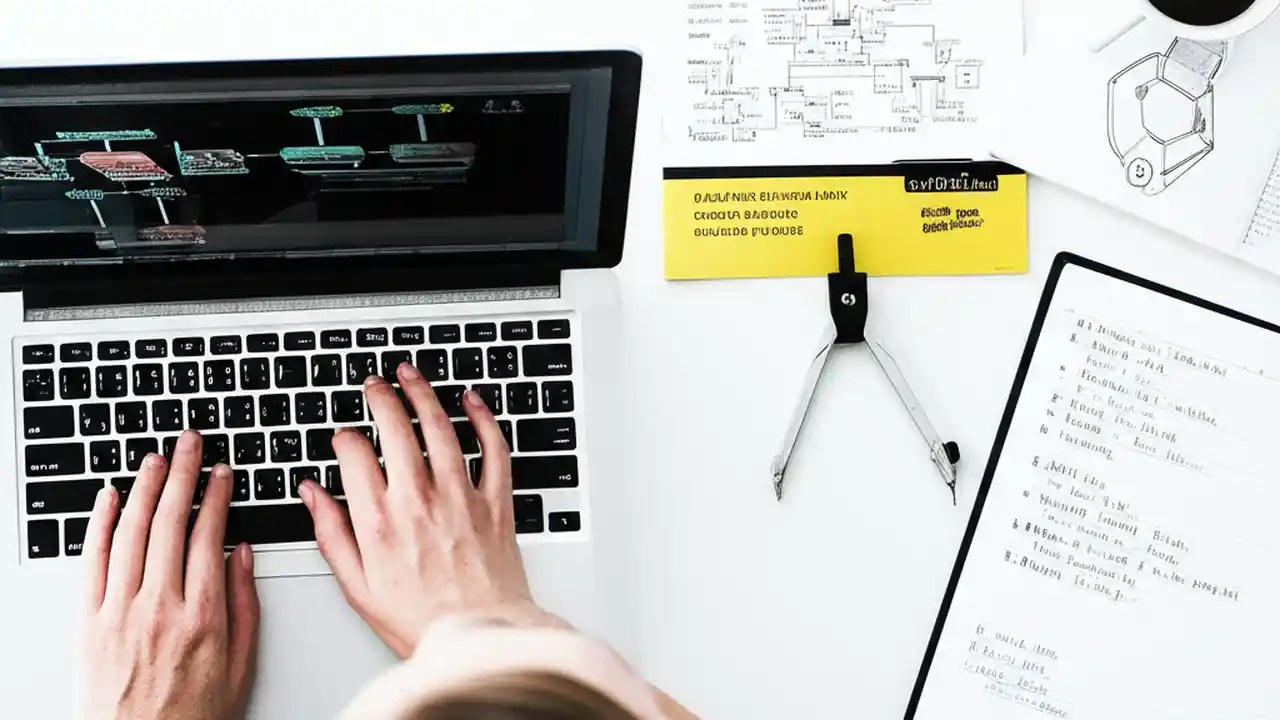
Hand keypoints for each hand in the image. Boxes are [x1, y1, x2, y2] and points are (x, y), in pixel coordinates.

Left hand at [79, 431, 259, 719]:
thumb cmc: (191, 716)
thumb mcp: (240, 665)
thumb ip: (245, 605)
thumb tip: (241, 554)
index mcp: (202, 615)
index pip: (208, 535)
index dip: (216, 496)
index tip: (222, 473)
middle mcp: (159, 607)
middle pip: (169, 523)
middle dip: (183, 475)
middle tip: (189, 444)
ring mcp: (118, 613)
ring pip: (130, 533)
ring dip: (144, 488)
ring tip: (155, 459)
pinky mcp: (87, 623)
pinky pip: (92, 561)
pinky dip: (100, 524)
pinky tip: (110, 499)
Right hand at [300, 365, 563, 657]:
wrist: (479, 637)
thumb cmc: (420, 620)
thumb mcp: (357, 586)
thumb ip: (331, 534)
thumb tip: (312, 494)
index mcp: (380, 521)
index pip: (355, 454)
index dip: (345, 438)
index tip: (345, 437)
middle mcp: (419, 500)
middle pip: (396, 427)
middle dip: (381, 397)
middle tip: (375, 385)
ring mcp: (460, 496)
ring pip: (440, 427)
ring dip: (423, 393)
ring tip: (411, 375)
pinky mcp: (496, 501)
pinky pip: (493, 449)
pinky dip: (484, 419)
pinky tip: (472, 401)